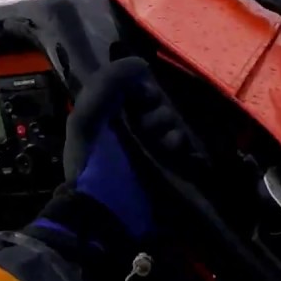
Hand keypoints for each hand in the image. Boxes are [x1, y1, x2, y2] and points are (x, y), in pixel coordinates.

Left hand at [50, 57, 196, 240]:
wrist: (110, 218)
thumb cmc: (97, 165)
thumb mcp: (89, 119)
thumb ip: (107, 84)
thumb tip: (141, 63)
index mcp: (109, 118)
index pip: (137, 90)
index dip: (144, 91)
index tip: (143, 100)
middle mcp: (132, 131)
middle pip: (160, 107)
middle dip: (160, 114)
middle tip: (153, 129)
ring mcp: (153, 153)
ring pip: (176, 126)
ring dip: (174, 132)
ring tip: (167, 146)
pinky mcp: (172, 172)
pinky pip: (190, 149)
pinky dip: (188, 149)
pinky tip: (180, 155)